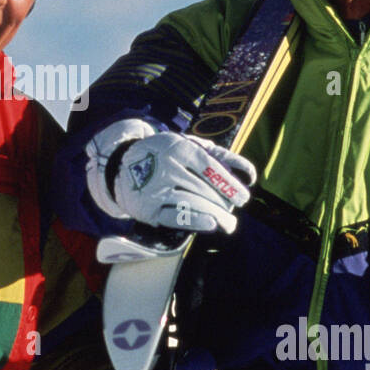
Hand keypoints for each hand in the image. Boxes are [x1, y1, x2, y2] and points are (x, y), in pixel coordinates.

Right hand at [84, 118, 254, 232]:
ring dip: (215, 216)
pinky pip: (175, 216)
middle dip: (224, 204)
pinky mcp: (149, 208)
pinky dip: (194, 221)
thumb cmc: (166, 154)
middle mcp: (168, 168)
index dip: (230, 185)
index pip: (211, 169)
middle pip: (204, 190)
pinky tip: (210, 225)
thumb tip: (248, 173)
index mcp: (180, 149)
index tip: (243, 197)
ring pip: (193, 204)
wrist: (121, 165)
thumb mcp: (187, 145)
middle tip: (233, 212)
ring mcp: (157, 188)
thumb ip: (218, 156)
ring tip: (229, 224)